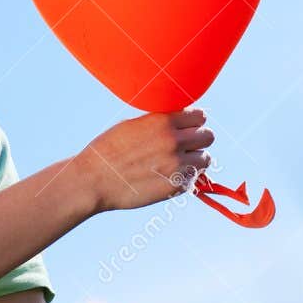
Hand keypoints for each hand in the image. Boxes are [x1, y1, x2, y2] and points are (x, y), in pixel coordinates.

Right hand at [77, 109, 213, 212]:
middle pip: (208, 137)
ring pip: (205, 159)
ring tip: (178, 163)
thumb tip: (181, 118)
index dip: (194, 122)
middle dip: (199, 140)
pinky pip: (193, 180)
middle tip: (187, 146)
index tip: (188, 128)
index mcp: (163, 122)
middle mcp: (174, 142)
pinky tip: (167, 177)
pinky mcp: (174, 187)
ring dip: (195, 160)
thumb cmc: (109, 150)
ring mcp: (176, 166)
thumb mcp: (133, 124)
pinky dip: (185, 179)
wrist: (93, 180)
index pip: (200, 116)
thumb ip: (160, 121)